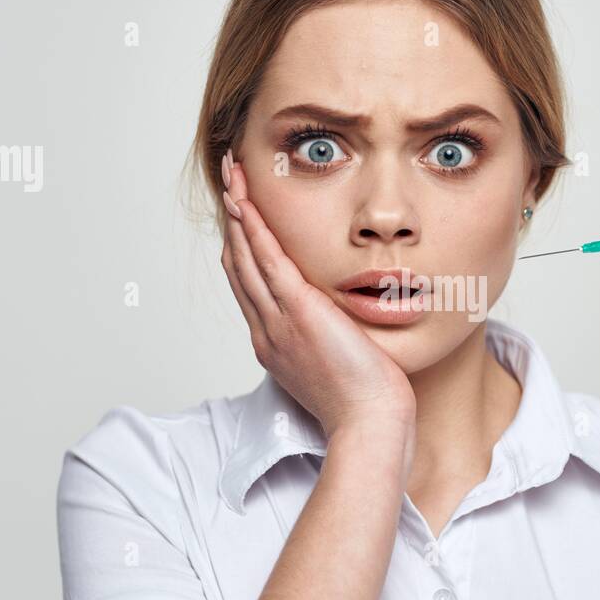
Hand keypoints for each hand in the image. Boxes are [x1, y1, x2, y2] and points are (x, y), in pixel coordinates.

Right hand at [219, 150, 416, 451]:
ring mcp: (278, 321)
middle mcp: (267, 330)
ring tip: (232, 174)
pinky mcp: (298, 312)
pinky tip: (248, 200)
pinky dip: (255, 228)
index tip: (243, 215)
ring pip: (246, 256)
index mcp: (275, 343)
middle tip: (229, 181)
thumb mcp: (340, 366)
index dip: (242, 246)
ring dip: (238, 210)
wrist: (369, 425)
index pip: (249, 285)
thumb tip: (341, 324)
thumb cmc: (365, 405)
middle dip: (233, 219)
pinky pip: (268, 261)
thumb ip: (332, 340)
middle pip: (239, 264)